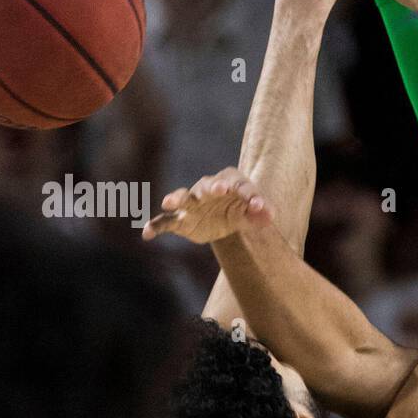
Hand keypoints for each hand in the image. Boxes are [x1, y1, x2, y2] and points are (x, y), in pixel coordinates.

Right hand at [142, 168, 272, 244]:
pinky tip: (147, 234)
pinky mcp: (180, 220)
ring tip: (169, 202)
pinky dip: (155, 226)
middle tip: (219, 189)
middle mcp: (207, 189)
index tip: (259, 207)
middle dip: (212, 188)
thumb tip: (269, 215)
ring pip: (182, 198)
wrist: (223, 220)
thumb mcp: (252, 214)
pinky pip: (165, 222)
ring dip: (176, 198)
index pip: (239, 186)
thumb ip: (259, 214)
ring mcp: (192, 204)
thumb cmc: (240, 210)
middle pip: (207, 186)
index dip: (250, 196)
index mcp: (228, 182)